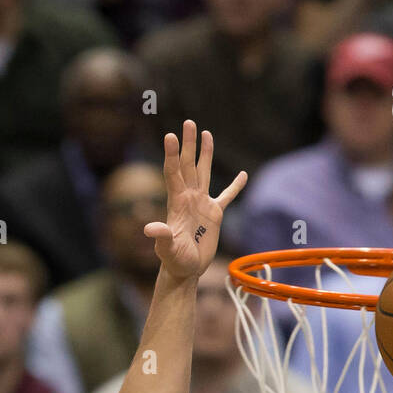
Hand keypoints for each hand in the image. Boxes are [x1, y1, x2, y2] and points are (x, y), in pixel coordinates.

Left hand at [144, 121, 247, 281]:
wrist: (186, 270)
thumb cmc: (174, 260)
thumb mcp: (167, 249)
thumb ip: (161, 237)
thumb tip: (149, 228)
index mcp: (177, 202)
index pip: (173, 173)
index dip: (172, 155)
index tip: (170, 136)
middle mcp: (188, 198)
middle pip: (188, 165)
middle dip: (189, 144)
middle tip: (188, 122)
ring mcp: (202, 204)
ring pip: (204, 172)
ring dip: (205, 153)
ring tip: (206, 133)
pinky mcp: (214, 214)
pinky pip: (227, 196)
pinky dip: (235, 186)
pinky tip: (243, 175)